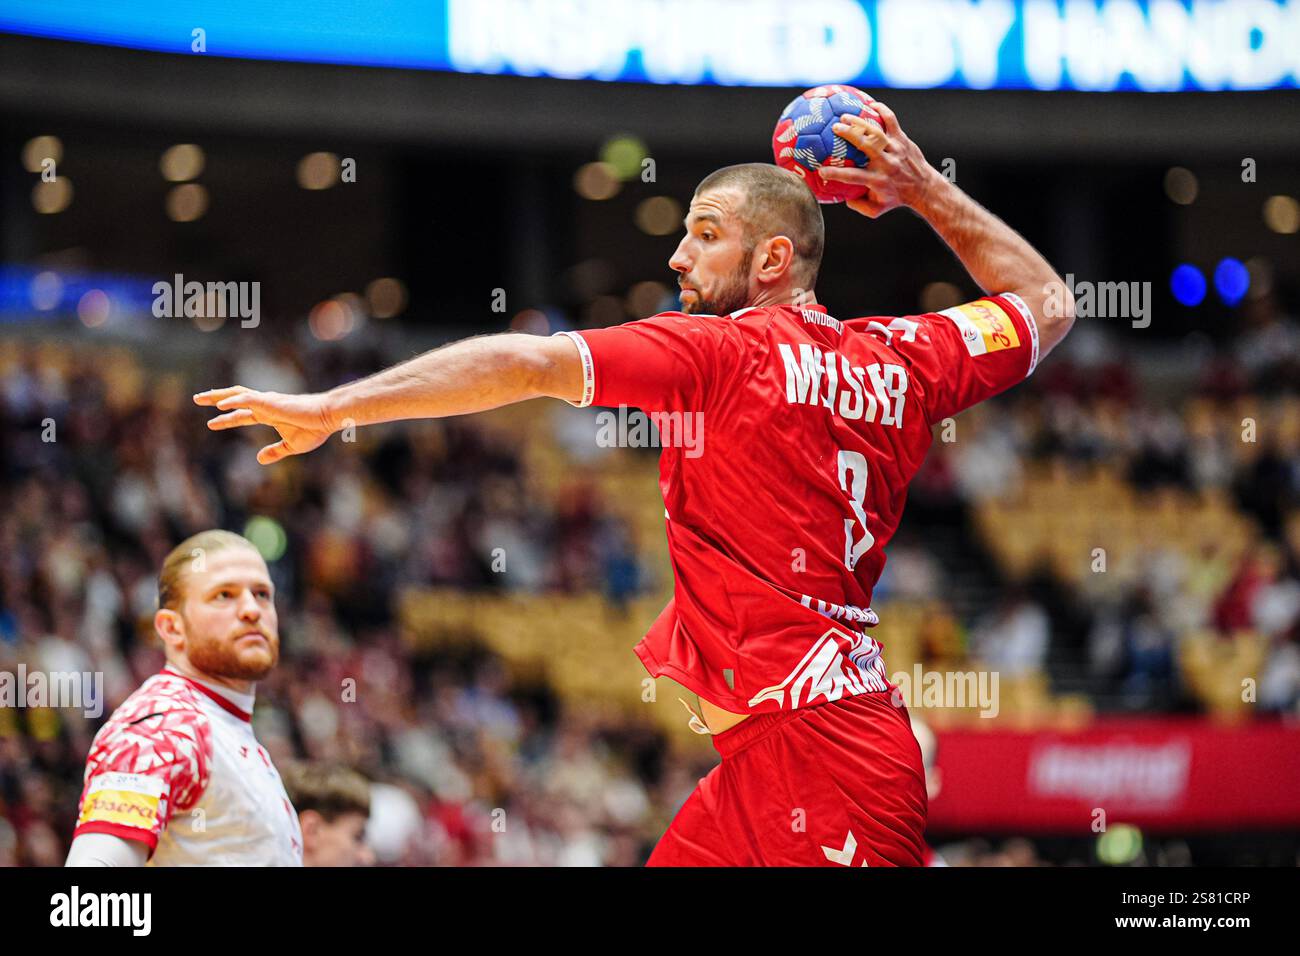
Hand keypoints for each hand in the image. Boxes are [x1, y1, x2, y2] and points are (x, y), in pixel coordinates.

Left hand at [193, 386, 335, 464]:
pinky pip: (247, 399)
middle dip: (216, 398)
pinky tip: (220, 405)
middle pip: (236, 399)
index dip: (227, 419)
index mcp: (270, 415)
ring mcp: (267, 402)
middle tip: (198, 399)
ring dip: (218, 395)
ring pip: (237, 394)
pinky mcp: (271, 402)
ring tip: (200, 397)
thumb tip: (259, 459)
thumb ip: (275, 452)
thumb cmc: (315, 429)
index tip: (212, 422)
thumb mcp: (292, 446)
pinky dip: (233, 401)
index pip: (243, 415)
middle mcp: (265, 405)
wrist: (328, 418)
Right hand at [818, 101, 940, 218]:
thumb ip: (856, 204)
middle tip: (834, 127)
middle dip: (849, 134)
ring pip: (876, 131)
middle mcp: (886, 163)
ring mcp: (895, 150)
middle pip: (865, 145)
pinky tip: (871, 104)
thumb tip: (839, 197)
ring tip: (845, 115)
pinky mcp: (902, 140)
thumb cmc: (896, 199)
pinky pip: (891, 121)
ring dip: (860, 121)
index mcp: (876, 181)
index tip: (820, 170)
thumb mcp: (875, 209)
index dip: (835, 173)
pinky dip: (882, 110)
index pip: (852, 176)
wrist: (924, 188)